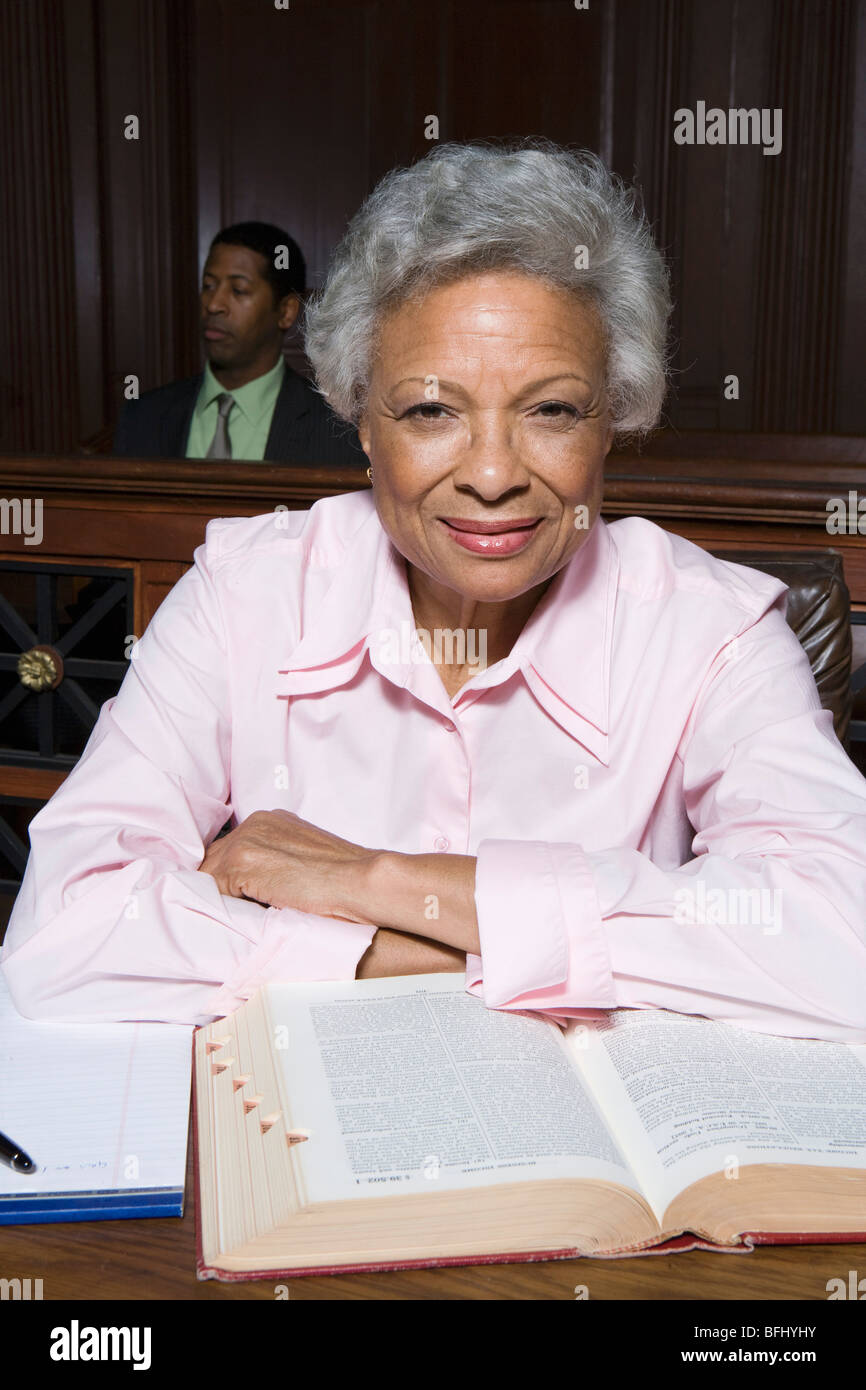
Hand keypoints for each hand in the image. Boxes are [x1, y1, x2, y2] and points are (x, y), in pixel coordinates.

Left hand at [198, 809, 377, 921]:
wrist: (358, 881)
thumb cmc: (341, 880)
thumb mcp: (302, 859)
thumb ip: (276, 861)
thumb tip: (254, 886)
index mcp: (270, 821)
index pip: (231, 849)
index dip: (230, 876)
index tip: (235, 897)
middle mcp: (255, 823)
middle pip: (215, 857)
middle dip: (219, 885)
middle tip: (229, 912)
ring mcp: (246, 840)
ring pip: (210, 873)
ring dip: (220, 896)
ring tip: (233, 918)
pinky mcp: (242, 861)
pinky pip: (213, 888)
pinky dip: (222, 905)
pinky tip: (239, 918)